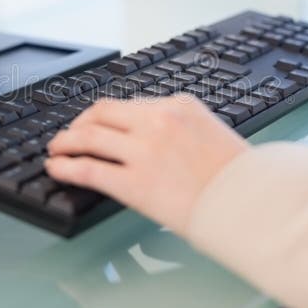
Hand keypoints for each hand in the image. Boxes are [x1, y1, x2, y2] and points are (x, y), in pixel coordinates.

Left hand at [46, 96, 249, 234]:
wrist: (250, 203)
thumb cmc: (236, 176)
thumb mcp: (209, 133)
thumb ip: (177, 128)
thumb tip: (147, 137)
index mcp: (178, 105)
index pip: (128, 104)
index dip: (103, 114)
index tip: (94, 122)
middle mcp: (158, 121)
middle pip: (102, 112)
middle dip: (79, 123)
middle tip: (69, 134)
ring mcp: (144, 150)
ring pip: (89, 136)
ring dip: (65, 142)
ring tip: (56, 150)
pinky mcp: (135, 182)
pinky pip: (89, 169)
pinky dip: (66, 166)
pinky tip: (56, 168)